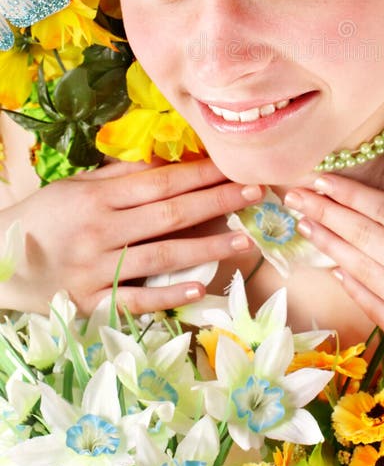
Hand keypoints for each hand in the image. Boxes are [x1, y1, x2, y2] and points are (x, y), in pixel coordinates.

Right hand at [0, 157, 262, 314]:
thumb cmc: (44, 217)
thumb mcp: (76, 186)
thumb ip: (120, 177)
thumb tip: (168, 162)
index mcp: (97, 196)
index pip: (161, 182)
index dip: (202, 174)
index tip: (235, 166)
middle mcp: (99, 231)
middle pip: (170, 215)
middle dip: (218, 202)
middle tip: (257, 193)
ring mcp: (95, 269)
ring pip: (161, 256)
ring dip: (208, 248)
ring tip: (245, 239)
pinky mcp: (90, 303)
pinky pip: (136, 299)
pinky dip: (168, 294)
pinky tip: (200, 286)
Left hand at [284, 153, 383, 424]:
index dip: (348, 193)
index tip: (319, 178)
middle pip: (364, 238)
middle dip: (325, 213)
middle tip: (293, 196)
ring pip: (361, 271)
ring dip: (328, 245)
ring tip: (302, 224)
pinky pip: (373, 308)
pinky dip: (350, 285)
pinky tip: (332, 266)